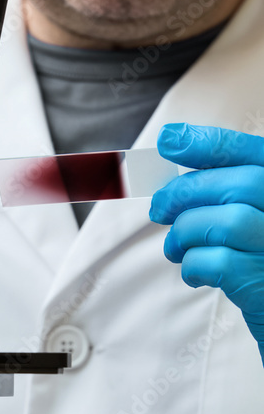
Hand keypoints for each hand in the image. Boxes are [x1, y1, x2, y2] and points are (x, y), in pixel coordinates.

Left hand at [150, 123, 263, 360]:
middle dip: (185, 192)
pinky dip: (193, 265)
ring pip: (226, 222)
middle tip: (158, 209)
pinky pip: (220, 263)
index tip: (169, 140)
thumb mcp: (250, 222)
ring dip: (186, 233)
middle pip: (239, 184)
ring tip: (177, 248)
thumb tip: (169, 176)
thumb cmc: (260, 265)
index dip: (209, 143)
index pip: (254, 153)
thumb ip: (224, 195)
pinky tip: (194, 273)